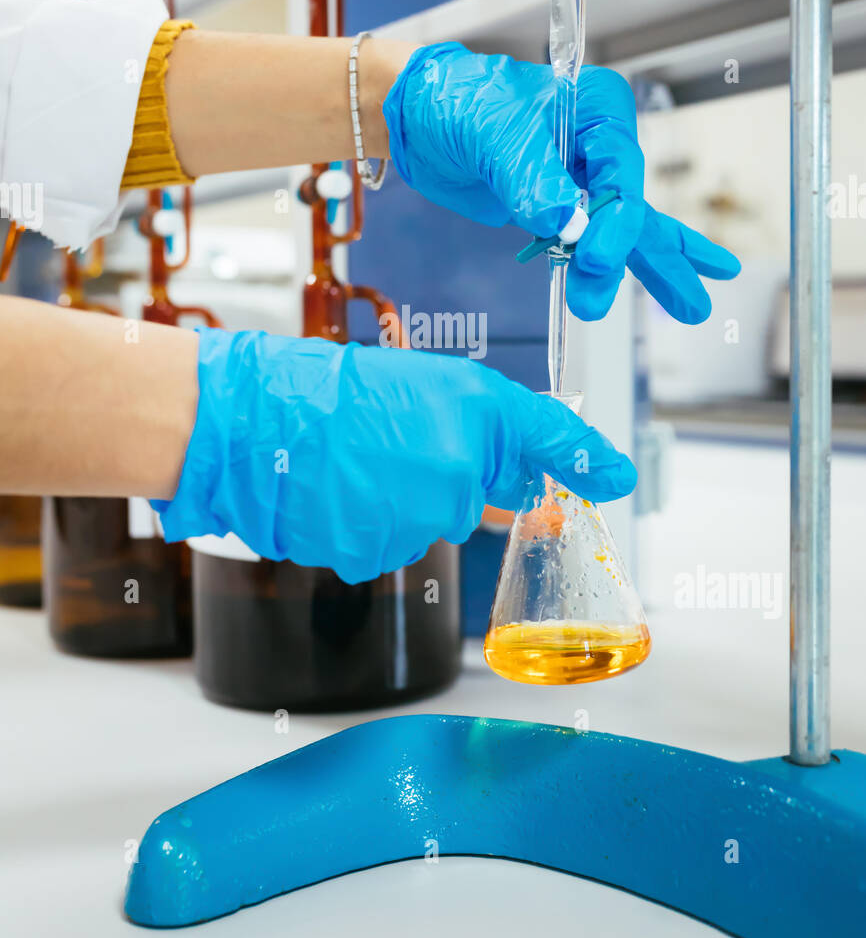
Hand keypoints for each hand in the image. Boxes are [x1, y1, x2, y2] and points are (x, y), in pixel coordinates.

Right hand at [153, 329, 636, 583]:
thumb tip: (530, 489)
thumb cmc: (328, 392)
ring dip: (399, 502)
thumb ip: (485, 435)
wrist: (252, 423)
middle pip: (472, 497)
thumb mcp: (420, 386)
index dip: (588, 458)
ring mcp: (417, 519)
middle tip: (385, 443)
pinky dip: (367, 525)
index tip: (617, 475)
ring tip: (351, 464)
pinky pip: (388, 544)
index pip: (548, 435)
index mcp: (473, 413)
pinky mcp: (377, 552)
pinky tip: (338, 491)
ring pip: (427, 524)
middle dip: (439, 478)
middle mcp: (458, 472)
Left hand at [384, 42, 739, 322]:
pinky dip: (609, 268)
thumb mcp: (496, 131)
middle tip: (690, 306)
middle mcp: (600, 145)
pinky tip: (653, 288)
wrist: (421, 117)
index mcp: (598, 110)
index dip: (617, 223)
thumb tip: (563, 223)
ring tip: (689, 308)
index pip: (622, 174)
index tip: (595, 259)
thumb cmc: (461, 101)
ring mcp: (582, 179)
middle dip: (655, 257)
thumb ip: (531, 177)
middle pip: (636, 207)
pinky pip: (591, 243)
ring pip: (624, 231)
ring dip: (637, 272)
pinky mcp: (558, 208)